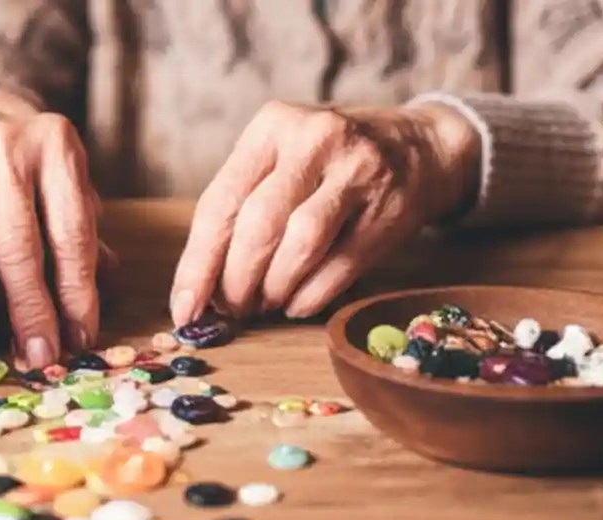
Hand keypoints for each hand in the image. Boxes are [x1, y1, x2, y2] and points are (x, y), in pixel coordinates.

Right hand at [0, 90, 106, 368]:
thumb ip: (85, 255)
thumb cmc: (41, 177)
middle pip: (15, 248)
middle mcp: (4, 152)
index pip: (70, 234)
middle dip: (29, 312)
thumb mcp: (75, 198)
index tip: (78, 341)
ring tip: (2, 350)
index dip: (76, 295)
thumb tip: (80, 331)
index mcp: (56, 148)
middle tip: (40, 359)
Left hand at [170, 101, 478, 322]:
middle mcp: (313, 140)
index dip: (197, 263)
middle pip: (257, 224)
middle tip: (231, 308)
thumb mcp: (282, 158)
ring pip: (299, 244)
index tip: (184, 308)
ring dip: (274, 287)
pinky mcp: (388, 208)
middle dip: (236, 280)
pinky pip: (339, 265)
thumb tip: (200, 287)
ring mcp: (356, 172)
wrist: (419, 146)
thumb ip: (242, 207)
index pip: (220, 201)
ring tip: (265, 303)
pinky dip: (310, 295)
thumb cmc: (328, 163)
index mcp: (272, 126)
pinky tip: (297, 303)